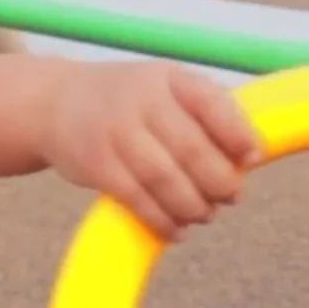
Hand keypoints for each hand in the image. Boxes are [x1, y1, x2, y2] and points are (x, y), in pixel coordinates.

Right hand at [38, 63, 263, 237]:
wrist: (55, 103)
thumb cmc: (129, 102)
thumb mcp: (164, 88)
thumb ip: (204, 112)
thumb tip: (250, 156)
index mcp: (169, 78)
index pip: (212, 104)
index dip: (238, 134)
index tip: (253, 158)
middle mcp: (141, 100)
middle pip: (191, 149)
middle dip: (220, 181)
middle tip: (232, 196)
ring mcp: (115, 132)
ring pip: (165, 179)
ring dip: (193, 205)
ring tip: (205, 214)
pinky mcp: (96, 164)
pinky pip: (137, 199)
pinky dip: (163, 220)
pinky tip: (177, 229)